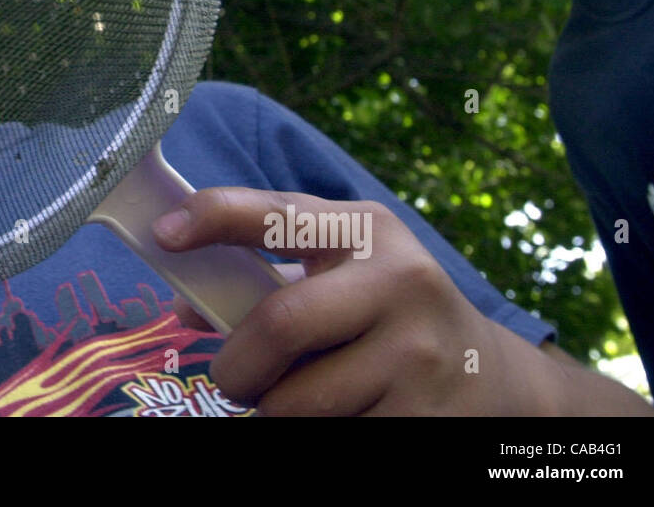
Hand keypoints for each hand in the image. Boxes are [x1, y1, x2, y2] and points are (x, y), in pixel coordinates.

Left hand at [153, 187, 558, 414]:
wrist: (490, 376)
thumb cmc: (384, 312)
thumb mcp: (341, 271)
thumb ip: (266, 274)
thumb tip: (186, 307)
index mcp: (366, 231)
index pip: (278, 214)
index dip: (214, 217)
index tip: (163, 234)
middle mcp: (400, 282)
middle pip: (278, 325)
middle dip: (235, 366)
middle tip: (233, 379)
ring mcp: (419, 354)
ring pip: (295, 402)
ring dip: (275, 410)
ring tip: (302, 395)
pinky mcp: (425, 419)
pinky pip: (331, 439)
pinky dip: (317, 435)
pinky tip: (348, 415)